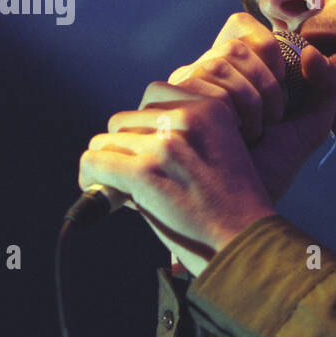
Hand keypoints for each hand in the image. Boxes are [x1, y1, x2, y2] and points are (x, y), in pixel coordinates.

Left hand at [78, 86, 276, 276]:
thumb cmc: (233, 207)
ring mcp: (165, 145)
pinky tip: (100, 194)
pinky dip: (90, 178)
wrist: (245, 242)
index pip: (154, 94)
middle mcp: (188, 119)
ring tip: (117, 186)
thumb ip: (186, 134)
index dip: (145, 124)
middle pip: (126, 119)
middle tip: (135, 176)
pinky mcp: (145, 172)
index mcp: (211, 109)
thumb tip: (130, 135)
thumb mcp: (222, 151)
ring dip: (108, 163)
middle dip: (126, 148)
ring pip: (106, 140)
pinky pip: (95, 161)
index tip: (151, 150)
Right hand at [166, 13, 335, 203]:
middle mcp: (198, 73)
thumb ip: (329, 86)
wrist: (241, 212)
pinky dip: (227, 117)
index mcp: (229, 68)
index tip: (281, 88)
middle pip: (233, 47)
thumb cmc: (271, 168)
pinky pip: (198, 92)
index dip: (269, 49)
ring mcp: (177, 91)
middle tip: (270, 121)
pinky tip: (230, 143)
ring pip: (216, 67)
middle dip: (265, 86)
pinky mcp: (163, 111)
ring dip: (247, 105)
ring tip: (249, 137)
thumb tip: (311, 52)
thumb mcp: (310, 127)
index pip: (241, 26)